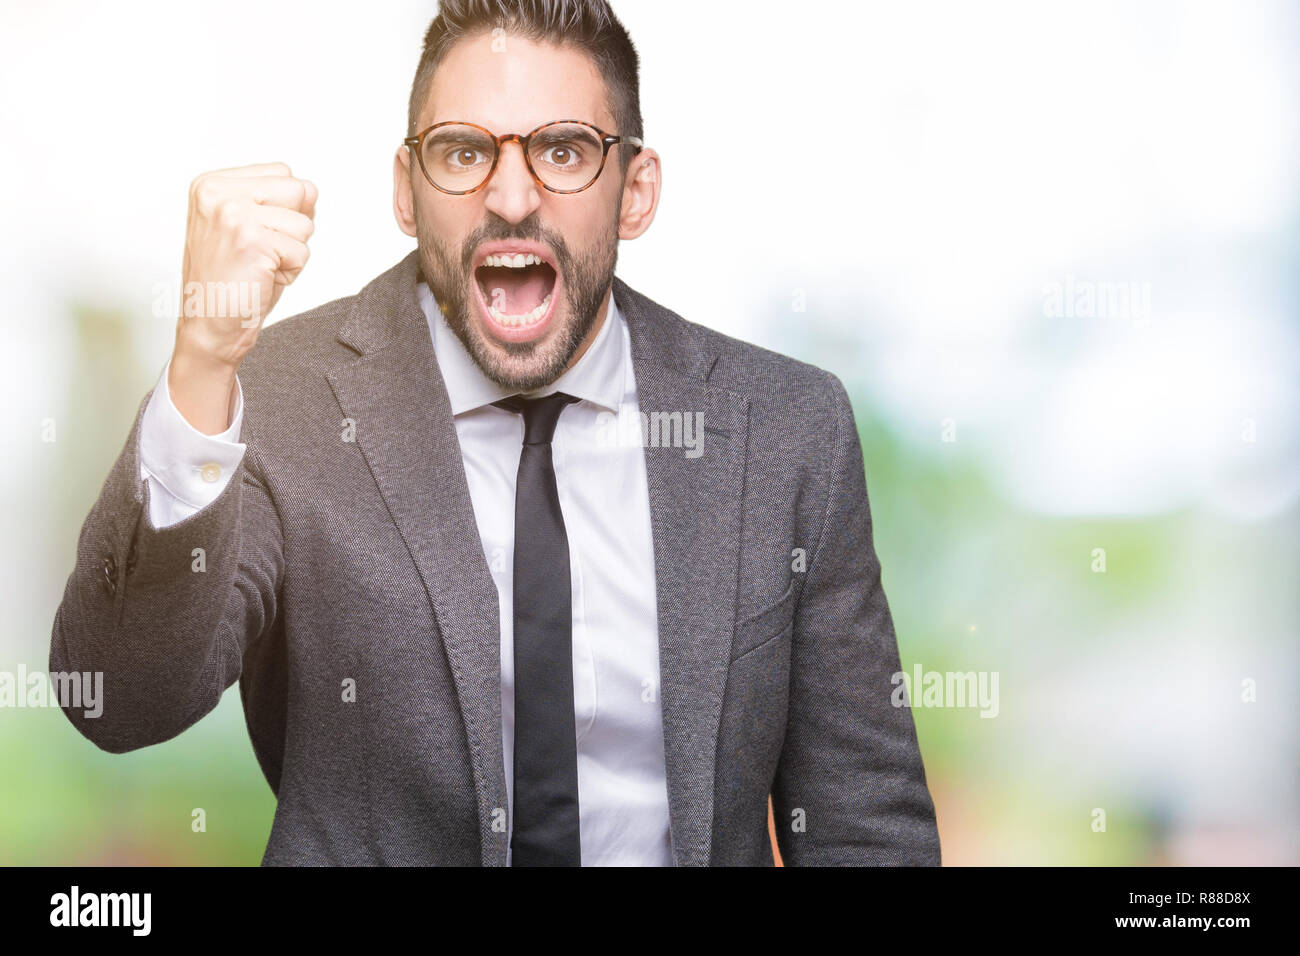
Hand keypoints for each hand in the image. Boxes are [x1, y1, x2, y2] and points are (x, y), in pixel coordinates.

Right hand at [169, 163, 315, 433]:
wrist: (208, 326)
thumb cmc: (230, 280)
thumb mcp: (248, 227)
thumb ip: (277, 201)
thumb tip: (312, 190)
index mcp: (212, 183)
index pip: (283, 173)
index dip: (284, 210)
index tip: (254, 235)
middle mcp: (218, 193)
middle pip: (300, 190)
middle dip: (293, 228)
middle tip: (261, 253)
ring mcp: (233, 215)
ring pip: (304, 224)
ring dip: (291, 252)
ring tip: (260, 267)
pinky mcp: (252, 242)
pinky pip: (302, 251)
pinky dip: (291, 272)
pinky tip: (262, 278)